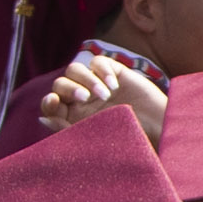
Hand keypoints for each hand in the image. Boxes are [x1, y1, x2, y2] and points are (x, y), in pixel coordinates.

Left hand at [42, 50, 169, 143]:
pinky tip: (114, 85)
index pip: (51, 103)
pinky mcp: (114, 72)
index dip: (49, 100)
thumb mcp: (94, 138)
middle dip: (69, 89)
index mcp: (74, 117)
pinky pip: (99, 61)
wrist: (160, 130)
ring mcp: (98, 84)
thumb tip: (42, 117)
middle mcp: (83, 100)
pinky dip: (103, 71)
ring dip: (85, 79)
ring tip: (103, 94)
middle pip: (60, 83)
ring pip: (75, 69)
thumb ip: (66, 129)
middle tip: (85, 99)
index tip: (55, 103)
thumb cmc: (128, 140)